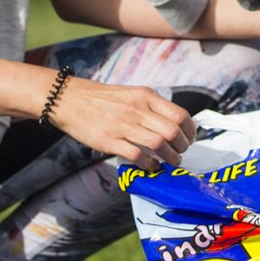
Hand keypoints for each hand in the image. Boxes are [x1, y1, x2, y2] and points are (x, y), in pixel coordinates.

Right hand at [46, 76, 197, 170]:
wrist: (70, 99)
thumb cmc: (103, 99)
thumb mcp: (132, 94)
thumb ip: (152, 107)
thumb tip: (174, 125)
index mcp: (146, 96)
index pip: (180, 114)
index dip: (190, 131)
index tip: (190, 139)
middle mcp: (137, 109)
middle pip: (173, 132)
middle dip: (182, 147)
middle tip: (180, 153)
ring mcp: (123, 125)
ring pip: (159, 144)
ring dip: (169, 158)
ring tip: (169, 162)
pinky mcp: (109, 140)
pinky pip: (137, 156)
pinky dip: (149, 164)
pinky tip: (150, 166)